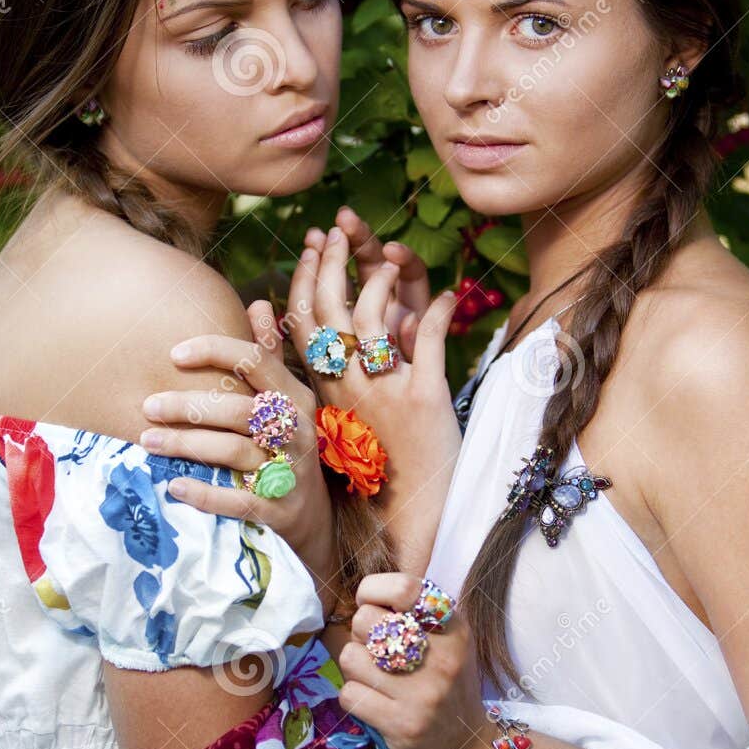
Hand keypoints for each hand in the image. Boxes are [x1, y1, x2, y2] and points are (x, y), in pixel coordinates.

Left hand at [139, 300, 340, 611]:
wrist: (320, 523)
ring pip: (234, 451)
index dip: (215, 351)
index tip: (173, 354)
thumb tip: (258, 304)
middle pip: (239, 409)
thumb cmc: (294, 450)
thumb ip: (271, 356)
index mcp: (296, 398)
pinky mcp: (281, 512)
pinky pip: (240, 501)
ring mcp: (292, 472)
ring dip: (186, 445)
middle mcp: (297, 431)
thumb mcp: (291, 401)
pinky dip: (205, 495)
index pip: (257, 362)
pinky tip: (173, 487)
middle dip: (188, 406)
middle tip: (147, 406)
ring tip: (147, 443)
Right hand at [289, 223, 459, 573]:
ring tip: (392, 259)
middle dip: (332, 260)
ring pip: (372, 317)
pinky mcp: (423, 399)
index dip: (305, 275)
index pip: (300, 320)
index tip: (313, 242)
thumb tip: (346, 329)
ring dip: (380, 278)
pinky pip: (431, 340)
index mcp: (324, 390)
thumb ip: (341, 374)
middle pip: (328, 308)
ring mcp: (383, 391)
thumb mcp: (348, 421)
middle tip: (339, 229)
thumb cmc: (380, 471)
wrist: (412, 518)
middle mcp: (346, 387)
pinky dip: (439, 311)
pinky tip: (448, 294)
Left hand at [337, 572, 494, 748]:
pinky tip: (374, 706)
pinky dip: (354, 699)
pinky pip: (350, 694)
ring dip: (354, 671)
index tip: (371, 606)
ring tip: (376, 682)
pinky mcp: (402, 725)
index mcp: (454, 629)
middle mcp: (442, 657)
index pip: (403, 587)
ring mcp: (423, 693)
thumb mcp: (449, 646)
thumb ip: (415, 617)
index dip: (373, 591)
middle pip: (365, 620)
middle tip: (376, 655)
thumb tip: (363, 597)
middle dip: (360, 636)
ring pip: (350, 657)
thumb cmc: (448, 692)